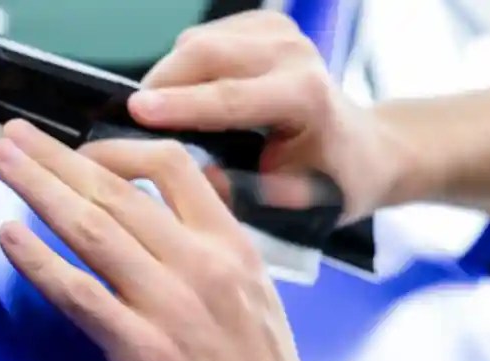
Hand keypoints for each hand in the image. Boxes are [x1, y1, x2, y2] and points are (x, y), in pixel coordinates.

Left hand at [0, 119, 331, 360]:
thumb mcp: (257, 296)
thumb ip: (218, 250)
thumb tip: (180, 210)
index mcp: (232, 247)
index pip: (172, 166)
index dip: (115, 148)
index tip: (78, 151)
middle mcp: (202, 265)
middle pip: (116, 189)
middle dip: (54, 156)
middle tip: (10, 135)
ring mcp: (171, 307)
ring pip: (92, 228)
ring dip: (36, 188)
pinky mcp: (144, 352)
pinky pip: (81, 293)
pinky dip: (40, 260)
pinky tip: (9, 235)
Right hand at [129, 10, 415, 220]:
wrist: (363, 148)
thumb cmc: (331, 183)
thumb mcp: (296, 207)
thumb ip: (247, 195)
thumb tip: (198, 178)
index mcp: (306, 96)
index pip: (230, 97)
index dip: (179, 105)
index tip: (136, 112)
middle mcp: (293, 54)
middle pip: (203, 54)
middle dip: (158, 86)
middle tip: (126, 125)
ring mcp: (279, 32)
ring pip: (197, 43)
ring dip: (167, 78)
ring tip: (157, 119)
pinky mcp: (263, 25)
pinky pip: (202, 39)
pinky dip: (183, 68)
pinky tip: (187, 99)